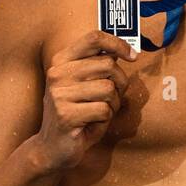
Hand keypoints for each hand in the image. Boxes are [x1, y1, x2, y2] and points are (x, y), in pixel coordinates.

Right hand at [36, 30, 135, 172]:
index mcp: (62, 60)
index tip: (133, 56)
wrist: (53, 147)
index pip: (94, 38)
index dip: (118, 44)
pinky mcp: (65, 114)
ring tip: (98, 112)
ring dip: (113, 103)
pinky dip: (105, 118)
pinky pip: (104, 110)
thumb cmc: (78, 111)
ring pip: (109, 88)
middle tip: (110, 98)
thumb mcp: (87, 83)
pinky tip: (91, 123)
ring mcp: (59, 93)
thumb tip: (129, 49)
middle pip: (108, 65)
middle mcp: (57, 73)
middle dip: (119, 83)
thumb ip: (100, 64)